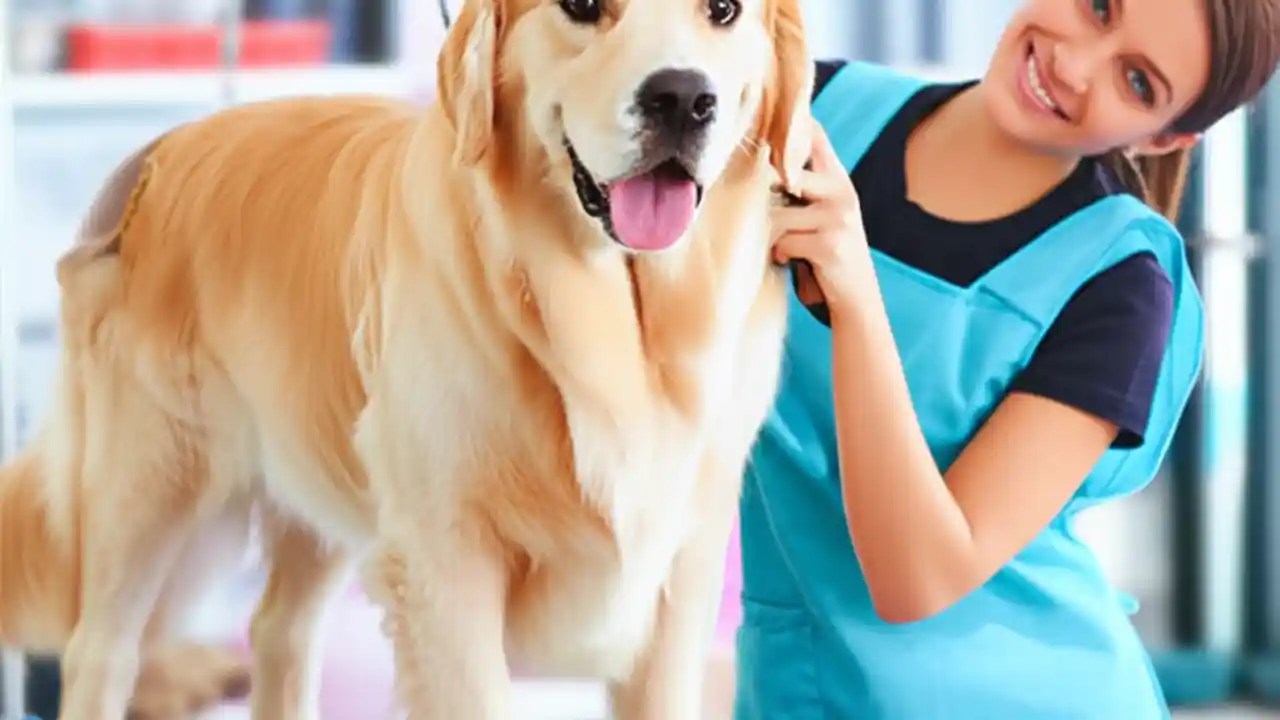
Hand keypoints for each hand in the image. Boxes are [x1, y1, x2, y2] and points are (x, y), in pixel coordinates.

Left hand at [771, 118, 873, 317]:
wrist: (856, 300)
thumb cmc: (826, 255)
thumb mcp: (819, 215)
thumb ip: (800, 189)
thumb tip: (752, 165)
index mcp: (838, 179)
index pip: (814, 135)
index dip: (788, 125)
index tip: (760, 125)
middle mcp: (842, 191)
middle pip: (787, 169)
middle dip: (765, 188)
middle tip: (765, 206)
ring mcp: (838, 216)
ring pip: (777, 214)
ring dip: (772, 234)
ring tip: (784, 246)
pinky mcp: (830, 243)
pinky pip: (783, 241)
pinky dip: (780, 254)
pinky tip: (791, 260)